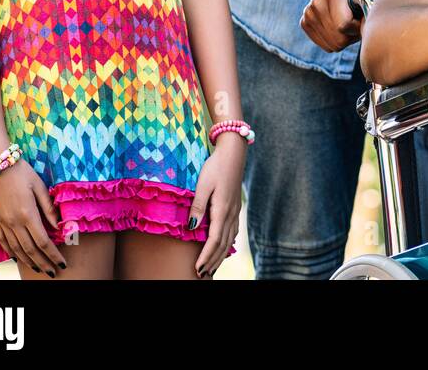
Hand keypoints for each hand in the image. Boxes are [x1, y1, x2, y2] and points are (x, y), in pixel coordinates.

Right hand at [0, 159, 66, 276]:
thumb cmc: (22, 172)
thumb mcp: (40, 187)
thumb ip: (49, 208)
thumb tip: (59, 226)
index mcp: (27, 213)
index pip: (43, 241)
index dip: (53, 254)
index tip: (62, 263)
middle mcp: (13, 221)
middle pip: (30, 249)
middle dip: (43, 263)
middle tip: (53, 272)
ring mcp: (1, 222)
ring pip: (15, 249)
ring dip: (28, 261)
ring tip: (39, 268)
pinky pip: (2, 241)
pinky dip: (11, 252)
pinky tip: (18, 258)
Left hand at [189, 134, 245, 278]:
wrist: (234, 152)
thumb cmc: (216, 166)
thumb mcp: (203, 185)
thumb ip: (198, 207)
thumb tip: (191, 227)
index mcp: (222, 209)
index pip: (214, 240)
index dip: (206, 256)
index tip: (197, 269)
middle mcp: (231, 213)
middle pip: (223, 244)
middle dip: (213, 261)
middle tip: (202, 275)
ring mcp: (235, 210)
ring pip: (229, 239)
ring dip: (220, 255)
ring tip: (212, 268)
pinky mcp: (236, 207)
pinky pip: (232, 231)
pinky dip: (227, 244)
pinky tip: (223, 248)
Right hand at [300, 0, 378, 51]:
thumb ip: (374, 6)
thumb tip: (374, 26)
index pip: (343, 25)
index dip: (357, 27)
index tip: (361, 18)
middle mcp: (316, 3)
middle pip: (338, 39)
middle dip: (352, 36)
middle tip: (356, 22)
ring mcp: (308, 14)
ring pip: (332, 45)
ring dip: (344, 40)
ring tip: (348, 24)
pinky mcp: (304, 23)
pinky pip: (325, 45)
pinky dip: (335, 41)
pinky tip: (338, 28)